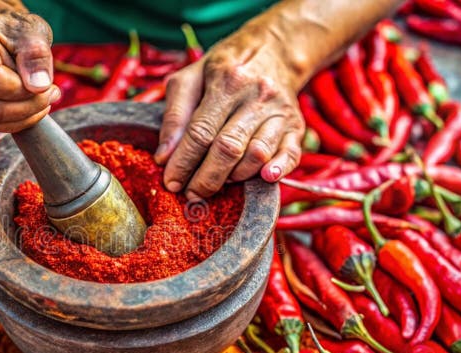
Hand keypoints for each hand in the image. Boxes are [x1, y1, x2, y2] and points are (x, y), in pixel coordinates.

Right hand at [0, 11, 60, 132]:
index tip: (48, 86)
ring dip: (23, 118)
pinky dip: (12, 122)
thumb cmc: (16, 30)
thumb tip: (38, 87)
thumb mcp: (32, 32)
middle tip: (52, 95)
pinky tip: (29, 108)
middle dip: (27, 108)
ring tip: (43, 101)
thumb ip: (36, 56)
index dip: (22, 91)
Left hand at [154, 30, 304, 199]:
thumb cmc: (223, 69)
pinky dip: (278, 170)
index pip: (200, 132)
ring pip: (257, 155)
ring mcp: (280, 111)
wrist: (273, 51)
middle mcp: (257, 95)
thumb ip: (174, 115)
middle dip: (206, 179)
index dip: (183, 163)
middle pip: (228, 148)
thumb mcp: (190, 79)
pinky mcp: (296, 126)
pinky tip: (264, 179)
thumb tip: (164, 156)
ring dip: (235, 177)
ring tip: (218, 182)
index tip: (171, 182)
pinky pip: (291, 155)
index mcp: (226, 81)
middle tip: (191, 194)